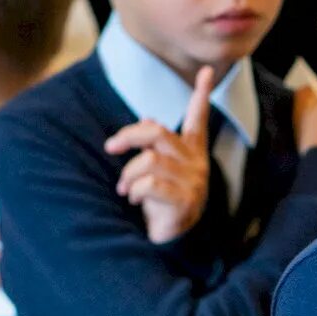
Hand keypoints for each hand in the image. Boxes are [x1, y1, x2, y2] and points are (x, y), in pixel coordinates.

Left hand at [104, 66, 213, 244]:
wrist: (172, 244)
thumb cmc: (161, 204)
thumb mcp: (157, 171)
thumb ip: (153, 147)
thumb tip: (146, 121)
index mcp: (190, 152)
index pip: (197, 118)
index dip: (201, 94)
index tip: (205, 71)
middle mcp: (195, 163)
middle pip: (157, 132)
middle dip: (128, 136)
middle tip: (110, 148)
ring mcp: (193, 181)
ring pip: (149, 160)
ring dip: (128, 175)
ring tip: (125, 189)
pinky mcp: (185, 201)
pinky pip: (150, 183)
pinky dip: (135, 190)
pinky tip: (135, 201)